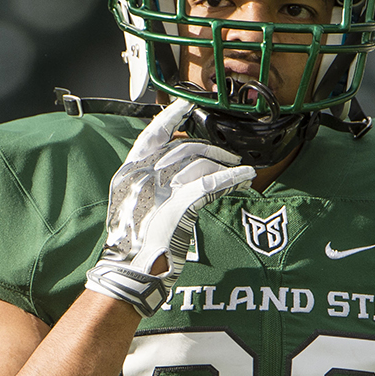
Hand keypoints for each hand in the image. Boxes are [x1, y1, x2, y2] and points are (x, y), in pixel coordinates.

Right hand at [84, 97, 254, 315]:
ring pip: (201, 163)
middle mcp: (145, 175)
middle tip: (228, 156)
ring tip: (238, 171)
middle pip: (185, 148)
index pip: (152, 135)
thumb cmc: (129, 244)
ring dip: (224, 164)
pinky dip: (233, 177)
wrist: (129, 270)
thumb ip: (145, 185)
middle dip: (211, 149)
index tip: (187, 105)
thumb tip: (169, 175)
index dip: (170, 117)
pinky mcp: (183, 203)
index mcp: (130, 172)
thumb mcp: (129, 206)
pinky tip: (246, 176)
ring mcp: (163, 188)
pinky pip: (214, 183)